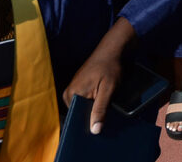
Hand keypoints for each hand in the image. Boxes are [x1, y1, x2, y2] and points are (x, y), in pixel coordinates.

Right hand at [63, 20, 135, 134]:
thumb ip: (100, 109)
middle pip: (80, 113)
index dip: (88, 125)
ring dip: (95, 110)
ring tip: (105, 108)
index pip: (77, 118)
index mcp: (71, 95)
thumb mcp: (108, 89)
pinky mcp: (80, 87)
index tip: (99, 129)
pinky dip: (95, 103)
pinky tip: (103, 103)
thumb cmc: (110, 67)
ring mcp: (74, 90)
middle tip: (105, 118)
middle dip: (92, 118)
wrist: (112, 50)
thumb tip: (95, 130)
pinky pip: (86, 101)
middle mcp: (69, 93)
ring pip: (84, 108)